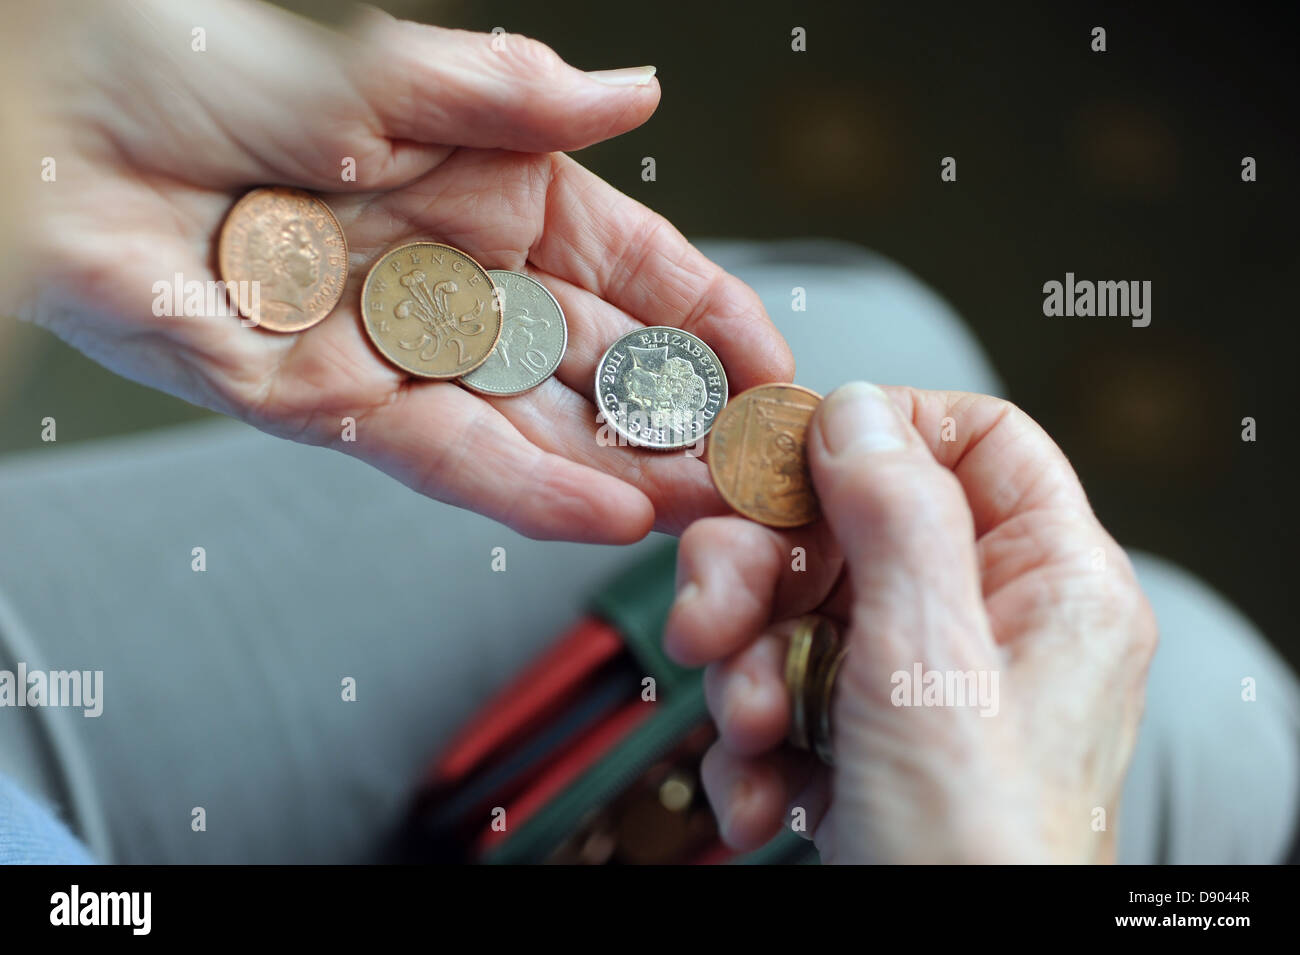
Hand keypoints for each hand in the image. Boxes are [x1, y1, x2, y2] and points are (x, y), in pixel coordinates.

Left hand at [5, 0, 791, 541]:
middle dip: (680, 418)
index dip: (709, 317)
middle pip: (598, 365)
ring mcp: (403, 351)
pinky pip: (443, 456)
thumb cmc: (200, 60)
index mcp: (490, 194)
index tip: (772, 367)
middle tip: (754, 469)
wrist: (55, 130)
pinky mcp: (331, 407)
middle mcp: (460, 281)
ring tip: (704, 511)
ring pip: (535, 426)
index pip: (634, 269)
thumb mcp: (383, 64)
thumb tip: (636, 94)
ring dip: (621, 470)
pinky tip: (605, 513)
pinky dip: (524, 488)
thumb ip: (516, 99)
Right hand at [665, 383, 1157, 862]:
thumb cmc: (974, 857)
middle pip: (855, 528)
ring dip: (747, 668)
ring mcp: (927, 688)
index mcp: (1050, 584)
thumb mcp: (929, 663)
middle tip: (713, 615)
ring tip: (750, 731)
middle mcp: (991, 626)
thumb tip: (856, 412)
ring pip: (803, 611)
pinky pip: (790, 689)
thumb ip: (896, 518)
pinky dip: (756, 737)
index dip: (876, 434)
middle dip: (764, 574)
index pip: (975, 441)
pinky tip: (762, 790)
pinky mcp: (871, 742)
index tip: (787, 460)